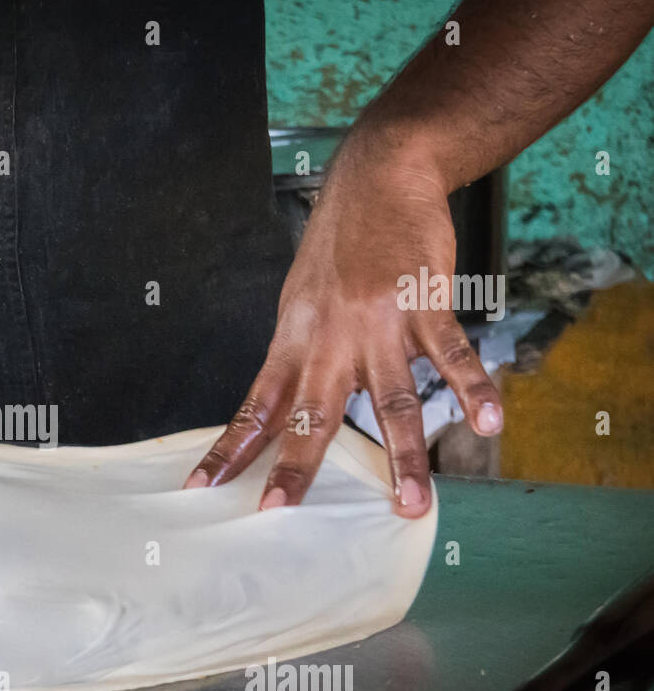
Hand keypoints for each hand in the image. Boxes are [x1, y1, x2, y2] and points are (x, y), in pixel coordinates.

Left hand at [185, 139, 502, 516]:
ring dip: (404, 457)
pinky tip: (488, 423)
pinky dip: (472, 390)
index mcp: (294, 342)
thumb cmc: (340, 246)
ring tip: (413, 504)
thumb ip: (299, 359)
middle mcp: (330, 339)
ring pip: (389, 401)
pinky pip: (451, 356)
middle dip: (293, 467)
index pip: (254, 406)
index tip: (202, 486)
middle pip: (309, 414)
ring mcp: (378, 325)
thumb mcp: (300, 303)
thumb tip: (288, 411)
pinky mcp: (423, 305)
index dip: (229, 447)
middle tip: (281, 511)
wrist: (379, 178)